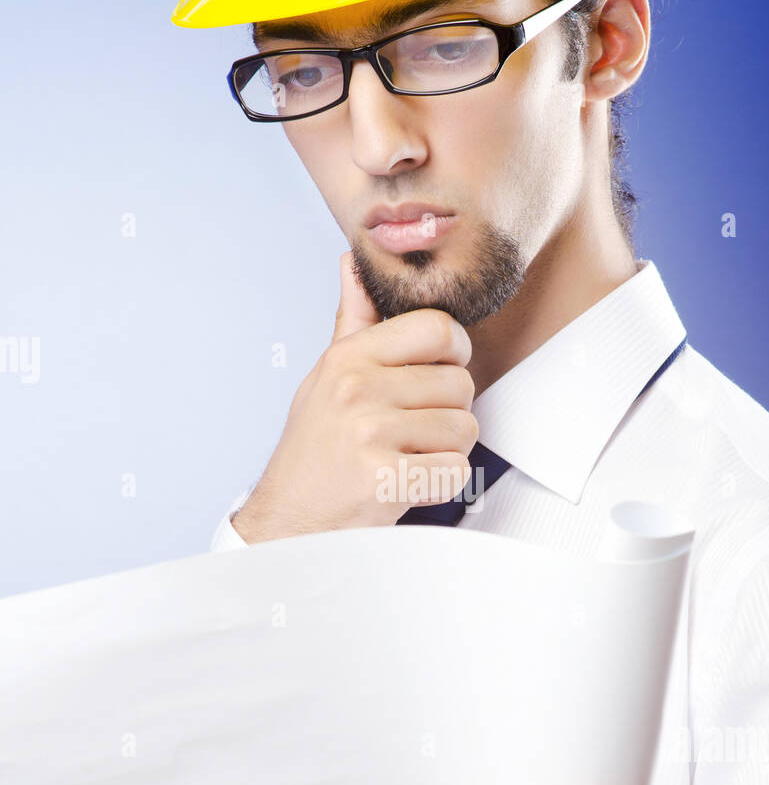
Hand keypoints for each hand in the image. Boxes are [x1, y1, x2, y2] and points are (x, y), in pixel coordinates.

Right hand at [233, 251, 477, 540]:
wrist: (288, 522)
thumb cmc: (313, 451)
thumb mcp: (325, 379)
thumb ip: (353, 322)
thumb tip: (354, 262)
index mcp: (349, 358)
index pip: (438, 328)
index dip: (454, 352)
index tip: (440, 372)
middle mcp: (358, 389)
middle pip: (460, 384)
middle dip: (449, 412)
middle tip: (414, 432)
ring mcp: (371, 433)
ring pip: (464, 429)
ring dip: (446, 451)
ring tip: (406, 458)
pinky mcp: (385, 479)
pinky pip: (455, 471)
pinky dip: (440, 485)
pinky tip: (407, 484)